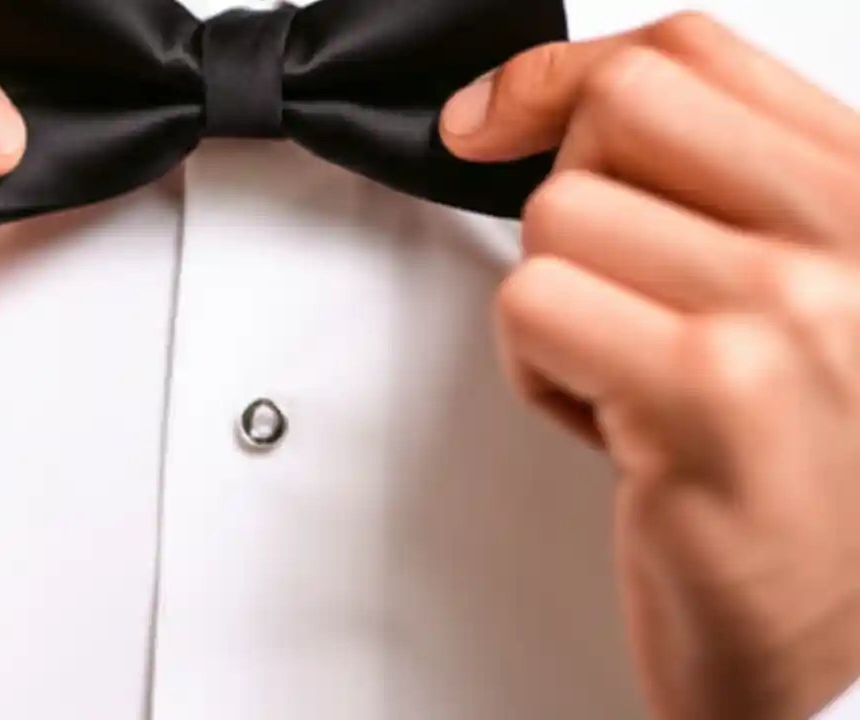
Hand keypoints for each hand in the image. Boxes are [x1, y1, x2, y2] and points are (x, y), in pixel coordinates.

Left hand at [441, 13, 859, 719]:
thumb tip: (536, 105)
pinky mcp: (707, 397)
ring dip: (558, 311)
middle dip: (566, 196)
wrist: (828, 637)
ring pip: (556, 218)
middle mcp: (851, 241)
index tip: (494, 117)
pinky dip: (541, 375)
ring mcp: (787, 313)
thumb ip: (710, 187)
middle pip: (616, 110)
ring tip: (631, 379)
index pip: (690, 52)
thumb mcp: (788, 298)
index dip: (562, 73)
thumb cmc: (800, 475)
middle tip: (604, 284)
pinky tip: (616, 431)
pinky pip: (534, 306)